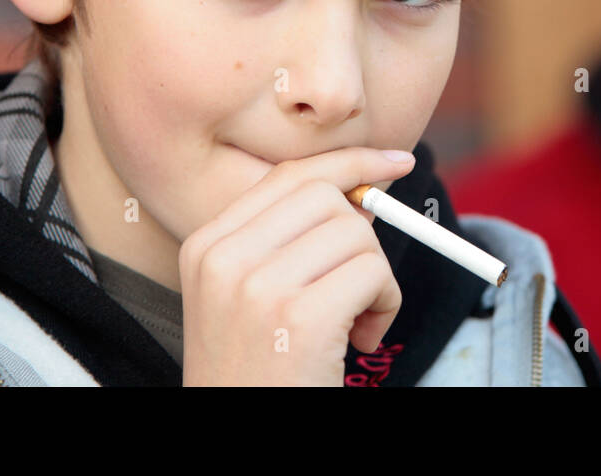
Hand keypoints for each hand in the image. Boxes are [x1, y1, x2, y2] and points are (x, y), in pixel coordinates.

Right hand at [179, 146, 414, 385]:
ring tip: (356, 326)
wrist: (240, 438)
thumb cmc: (260, 373)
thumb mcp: (250, 299)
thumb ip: (289, 241)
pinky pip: (373, 273)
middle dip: (364, 235)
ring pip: (357, 234)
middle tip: (363, 286)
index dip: (349, 163)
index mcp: (206, 245)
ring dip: (377, 280)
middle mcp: (223, 257)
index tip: (395, 162)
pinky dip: (385, 305)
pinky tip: (361, 342)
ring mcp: (256, 286)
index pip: (289, 176)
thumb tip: (362, 192)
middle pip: (327, 197)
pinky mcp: (299, 318)